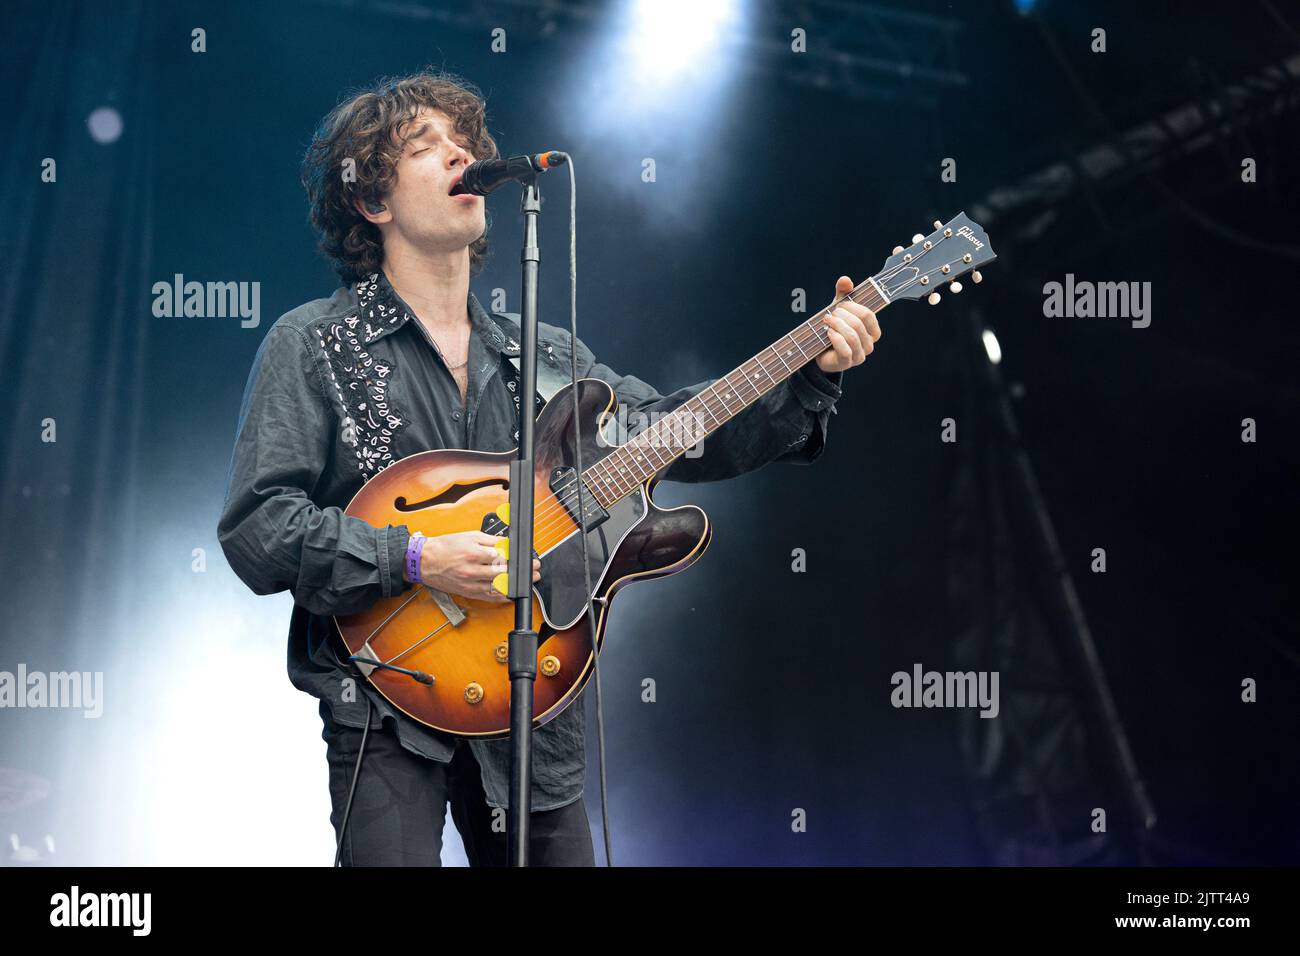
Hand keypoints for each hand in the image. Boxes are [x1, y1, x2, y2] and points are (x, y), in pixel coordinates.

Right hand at [419, 531, 540, 603]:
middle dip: (522, 571)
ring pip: (499, 587)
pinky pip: (489, 598)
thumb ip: (491, 541)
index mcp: (475, 553)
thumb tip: (508, 545)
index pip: (504, 556)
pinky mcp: (468, 593)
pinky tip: (512, 593)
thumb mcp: (470, 536)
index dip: (518, 557)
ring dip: (516, 584)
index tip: (529, 558)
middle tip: (535, 569)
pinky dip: (502, 596)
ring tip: (529, 581)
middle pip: (505, 572)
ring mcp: (471, 584)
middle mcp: (473, 570)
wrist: (424, 561)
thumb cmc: (446, 547)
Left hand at [815, 275, 880, 373]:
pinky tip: (828, 333)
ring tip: (826, 321)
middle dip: (841, 315)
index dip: (852, 307)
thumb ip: (843, 294)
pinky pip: (845, 349)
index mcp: (872, 331)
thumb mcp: (839, 309)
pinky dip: (835, 338)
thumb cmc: (835, 329)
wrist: (821, 352)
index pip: (868, 314)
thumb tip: (845, 280)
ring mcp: (859, 355)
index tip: (838, 305)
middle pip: (859, 323)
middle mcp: (869, 344)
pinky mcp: (847, 363)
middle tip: (829, 314)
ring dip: (836, 325)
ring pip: (852, 336)